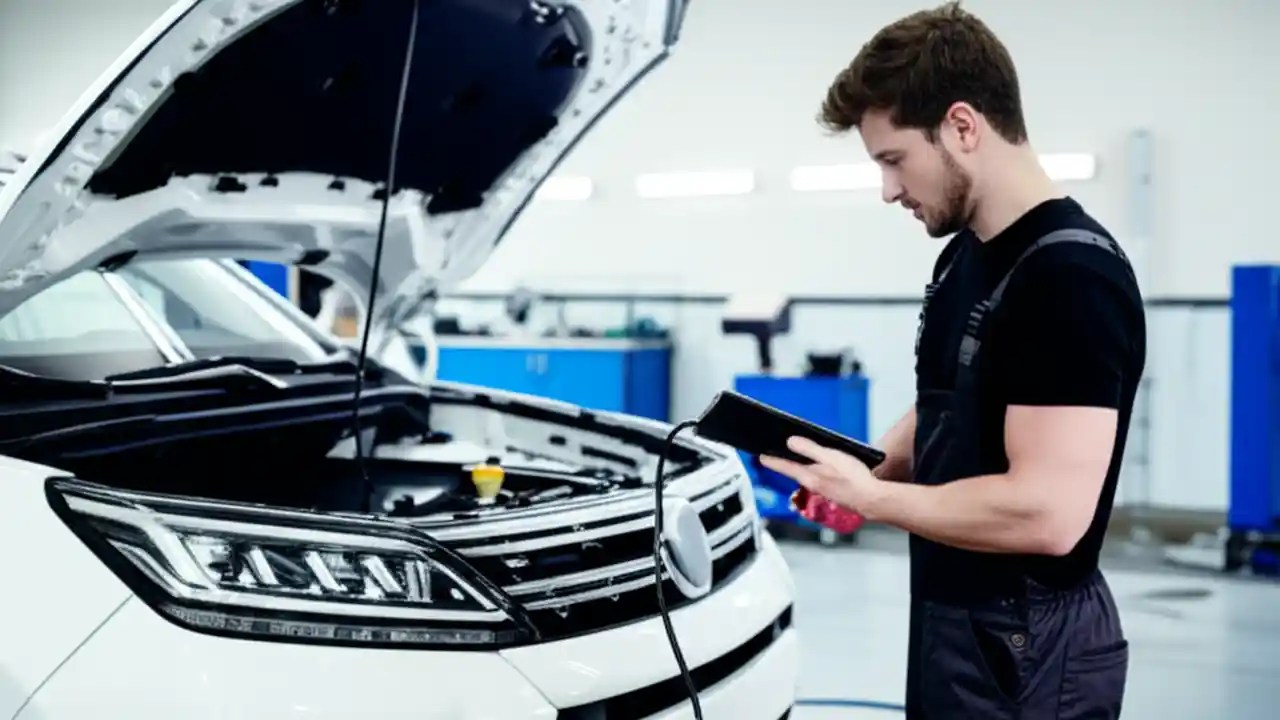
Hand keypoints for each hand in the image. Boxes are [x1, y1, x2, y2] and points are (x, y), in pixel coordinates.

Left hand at [761, 436, 885, 521]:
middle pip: (794, 471)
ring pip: (806, 475)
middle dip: (784, 462)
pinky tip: (823, 467)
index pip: (784, 466)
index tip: (760, 456)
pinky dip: (815, 472)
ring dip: (800, 466)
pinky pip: (818, 479)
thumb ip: (810, 449)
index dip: (771, 460)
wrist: (871, 499)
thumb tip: (790, 442)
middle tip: (774, 454)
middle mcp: (812, 485)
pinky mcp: (833, 492)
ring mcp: (822, 490)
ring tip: (797, 456)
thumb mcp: (831, 457)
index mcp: (809, 476)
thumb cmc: (853, 478)